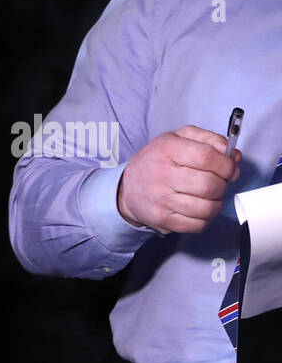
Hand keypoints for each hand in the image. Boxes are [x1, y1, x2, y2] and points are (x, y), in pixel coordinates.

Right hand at [118, 126, 239, 233]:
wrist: (129, 187)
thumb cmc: (157, 160)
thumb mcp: (178, 138)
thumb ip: (208, 139)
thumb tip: (233, 154)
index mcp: (168, 149)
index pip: (207, 156)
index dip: (226, 164)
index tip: (230, 168)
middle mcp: (163, 174)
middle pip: (210, 184)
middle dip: (223, 184)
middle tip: (219, 182)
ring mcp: (163, 199)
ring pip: (207, 208)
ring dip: (217, 203)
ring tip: (210, 196)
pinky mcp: (164, 219)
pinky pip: (198, 224)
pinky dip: (206, 218)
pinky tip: (200, 208)